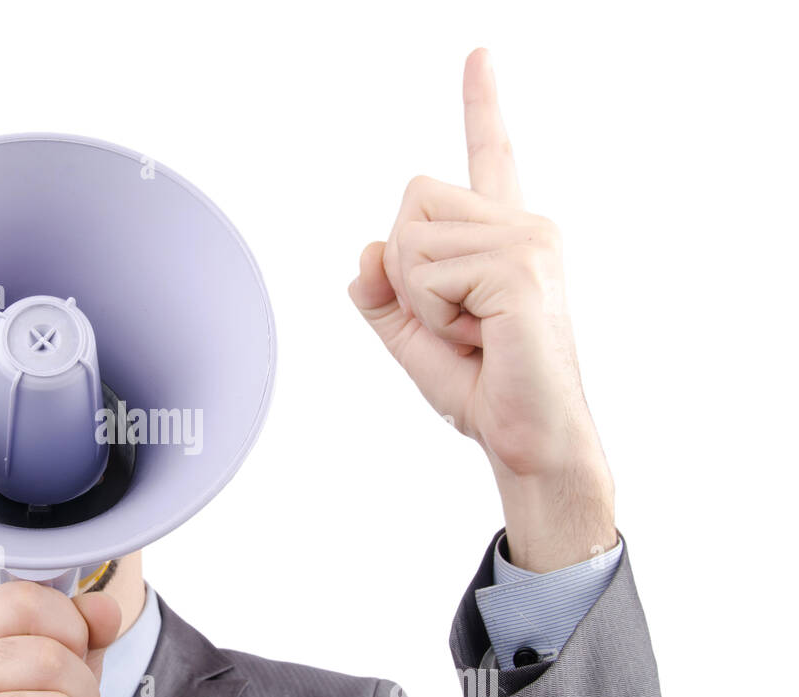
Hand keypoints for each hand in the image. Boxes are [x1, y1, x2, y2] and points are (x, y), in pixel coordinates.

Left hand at [348, 49, 616, 571]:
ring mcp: (527, 242)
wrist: (529, 442)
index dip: (481, 104)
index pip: (489, 154)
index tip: (477, 54)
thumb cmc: (485, 388)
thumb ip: (382, 291)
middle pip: (411, 197)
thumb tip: (366, 250)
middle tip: (453, 321)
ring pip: (410, 237)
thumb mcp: (414, 336)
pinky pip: (426, 273)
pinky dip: (434, 317)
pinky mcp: (520, 268)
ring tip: (472, 333)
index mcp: (502, 235)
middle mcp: (522, 225)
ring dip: (419, 299)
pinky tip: (481, 337)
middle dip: (404, 269)